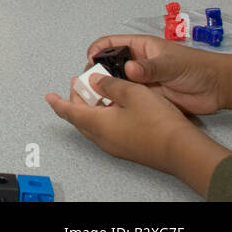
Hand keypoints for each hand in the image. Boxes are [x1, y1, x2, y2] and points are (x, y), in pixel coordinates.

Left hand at [45, 72, 200, 178]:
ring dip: (91, 108)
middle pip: (80, 118)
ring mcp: (116, 146)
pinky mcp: (128, 149)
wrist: (182, 150)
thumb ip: (110, 85)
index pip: (69, 112)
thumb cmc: (158, 122)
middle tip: (78, 85)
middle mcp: (102, 138)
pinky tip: (115, 107)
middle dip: (76, 100)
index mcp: (97, 123)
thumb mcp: (131, 92)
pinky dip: (103, 117)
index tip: (49, 96)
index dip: (58, 102)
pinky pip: (107, 131)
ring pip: (94, 125)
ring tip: (98, 92)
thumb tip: (94, 81)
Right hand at [85, 34, 231, 114]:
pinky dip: (118, 101)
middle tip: (90, 82)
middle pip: (109, 65)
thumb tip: (130, 69)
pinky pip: (127, 98)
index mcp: (140, 47)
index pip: (111, 44)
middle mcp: (137, 63)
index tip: (90, 61)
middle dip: (98, 71)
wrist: (215, 88)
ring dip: (107, 88)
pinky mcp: (146, 96)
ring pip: (116, 83)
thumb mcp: (171, 63)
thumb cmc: (196, 67)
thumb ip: (150, 67)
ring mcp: (141, 81)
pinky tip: (112, 106)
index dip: (97, 50)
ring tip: (98, 96)